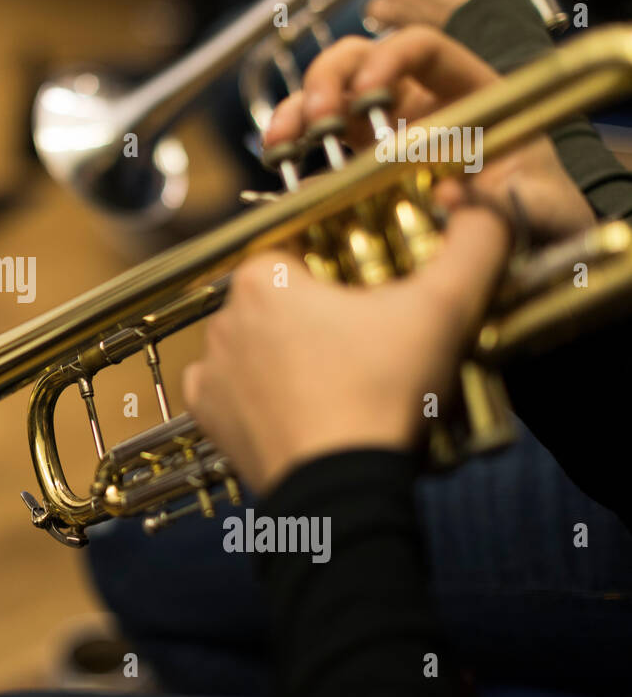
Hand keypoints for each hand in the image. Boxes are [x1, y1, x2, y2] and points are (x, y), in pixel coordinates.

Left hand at [183, 205, 510, 494]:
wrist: (340, 487)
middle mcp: (224, 317)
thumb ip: (473, 244)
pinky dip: (259, 396)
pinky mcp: (207, 414)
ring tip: (339, 382)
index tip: (376, 300)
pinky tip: (298, 404)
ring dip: (290, 356)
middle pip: (282, 300)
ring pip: (257, 345)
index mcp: (265, 278)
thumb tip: (488, 209)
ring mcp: (211, 368)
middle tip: (367, 348)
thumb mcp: (444, 308)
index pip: (305, 252)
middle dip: (320, 315)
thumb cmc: (382, 394)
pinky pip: (231, 391)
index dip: (346, 272)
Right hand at [264, 27, 595, 242]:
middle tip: (319, 117)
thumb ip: (506, 198)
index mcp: (465, 88)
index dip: (390, 58)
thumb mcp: (539, 201)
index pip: (421, 47)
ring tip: (283, 139)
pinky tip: (276, 157)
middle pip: (360, 57)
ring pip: (327, 92)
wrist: (528, 239)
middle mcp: (417, 98)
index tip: (369, 95)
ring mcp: (380, 125)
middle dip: (331, 79)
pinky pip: (313, 136)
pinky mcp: (353, 158)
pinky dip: (290, 139)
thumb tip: (452, 195)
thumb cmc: (539, 209)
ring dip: (298, 106)